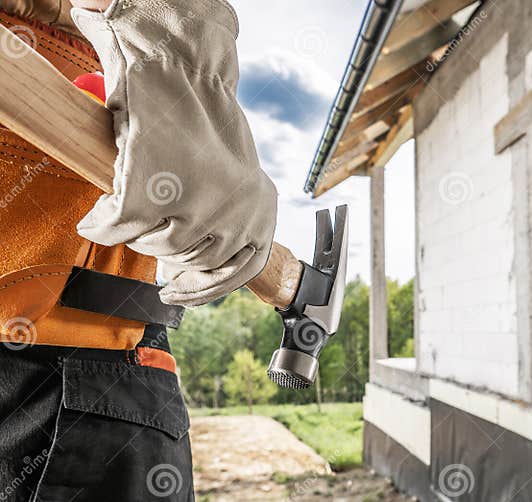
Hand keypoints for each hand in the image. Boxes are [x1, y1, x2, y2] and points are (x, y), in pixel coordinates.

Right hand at [71, 0, 277, 306]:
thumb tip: (202, 263)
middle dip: (164, 246)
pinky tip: (97, 218)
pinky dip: (102, 226)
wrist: (179, 69)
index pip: (239, 270)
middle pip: (191, 258)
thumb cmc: (204, 121)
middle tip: (148, 226)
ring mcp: (197, 206)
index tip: (176, 292)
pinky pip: (118, 229)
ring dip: (137, 234)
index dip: (204, 288)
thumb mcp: (235, 177)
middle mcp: (238, 212)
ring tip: (129, 211)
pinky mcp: (152, 194)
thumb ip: (229, 218)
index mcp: (262, 210)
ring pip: (156, 247)